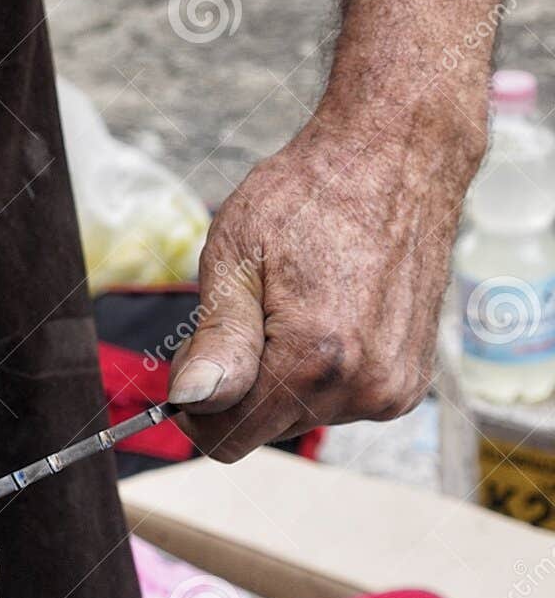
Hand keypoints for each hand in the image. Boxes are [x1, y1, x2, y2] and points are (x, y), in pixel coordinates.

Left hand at [168, 99, 484, 461]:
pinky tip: (328, 317)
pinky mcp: (409, 383)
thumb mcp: (235, 256)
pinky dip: (318, 374)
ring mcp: (393, 389)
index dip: (197, 404)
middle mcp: (363, 386)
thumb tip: (189, 400)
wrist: (397, 159)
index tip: (196, 356)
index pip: (228, 438)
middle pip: (263, 429)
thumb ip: (216, 339)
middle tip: (248, 314)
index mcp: (316, 359)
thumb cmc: (309, 195)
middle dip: (239, 387)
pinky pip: (337, 403)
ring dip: (280, 379)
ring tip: (294, 307)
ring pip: (298, 418)